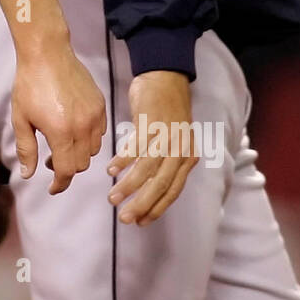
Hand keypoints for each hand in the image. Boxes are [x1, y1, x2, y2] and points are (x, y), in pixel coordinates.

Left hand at [12, 38, 106, 194]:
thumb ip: (26, 149)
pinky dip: (89, 139)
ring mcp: (95, 115)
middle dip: (67, 168)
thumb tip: (28, 174)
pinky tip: (73, 130)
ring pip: (93, 150)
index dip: (60, 184)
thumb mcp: (21, 119)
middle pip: (81, 164)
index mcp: (61, 132)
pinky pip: (100, 133)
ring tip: (61, 145)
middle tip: (50, 161)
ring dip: (79, 155)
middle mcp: (82, 126)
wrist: (47, 54)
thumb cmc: (29, 85)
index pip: (67, 171)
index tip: (53, 188)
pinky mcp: (100, 104)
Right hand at [108, 70, 195, 224]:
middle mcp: (180, 149)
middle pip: (161, 184)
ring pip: (147, 169)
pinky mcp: (151, 122)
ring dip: (128, 186)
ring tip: (112, 197)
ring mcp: (166, 136)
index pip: (173, 190)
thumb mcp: (175, 140)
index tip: (140, 222)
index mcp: (187, 157)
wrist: (165, 77)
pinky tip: (111, 169)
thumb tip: (148, 187)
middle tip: (124, 218)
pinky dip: (123, 160)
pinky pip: (136, 147)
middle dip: (141, 204)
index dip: (156, 208)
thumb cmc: (167, 112)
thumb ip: (165, 163)